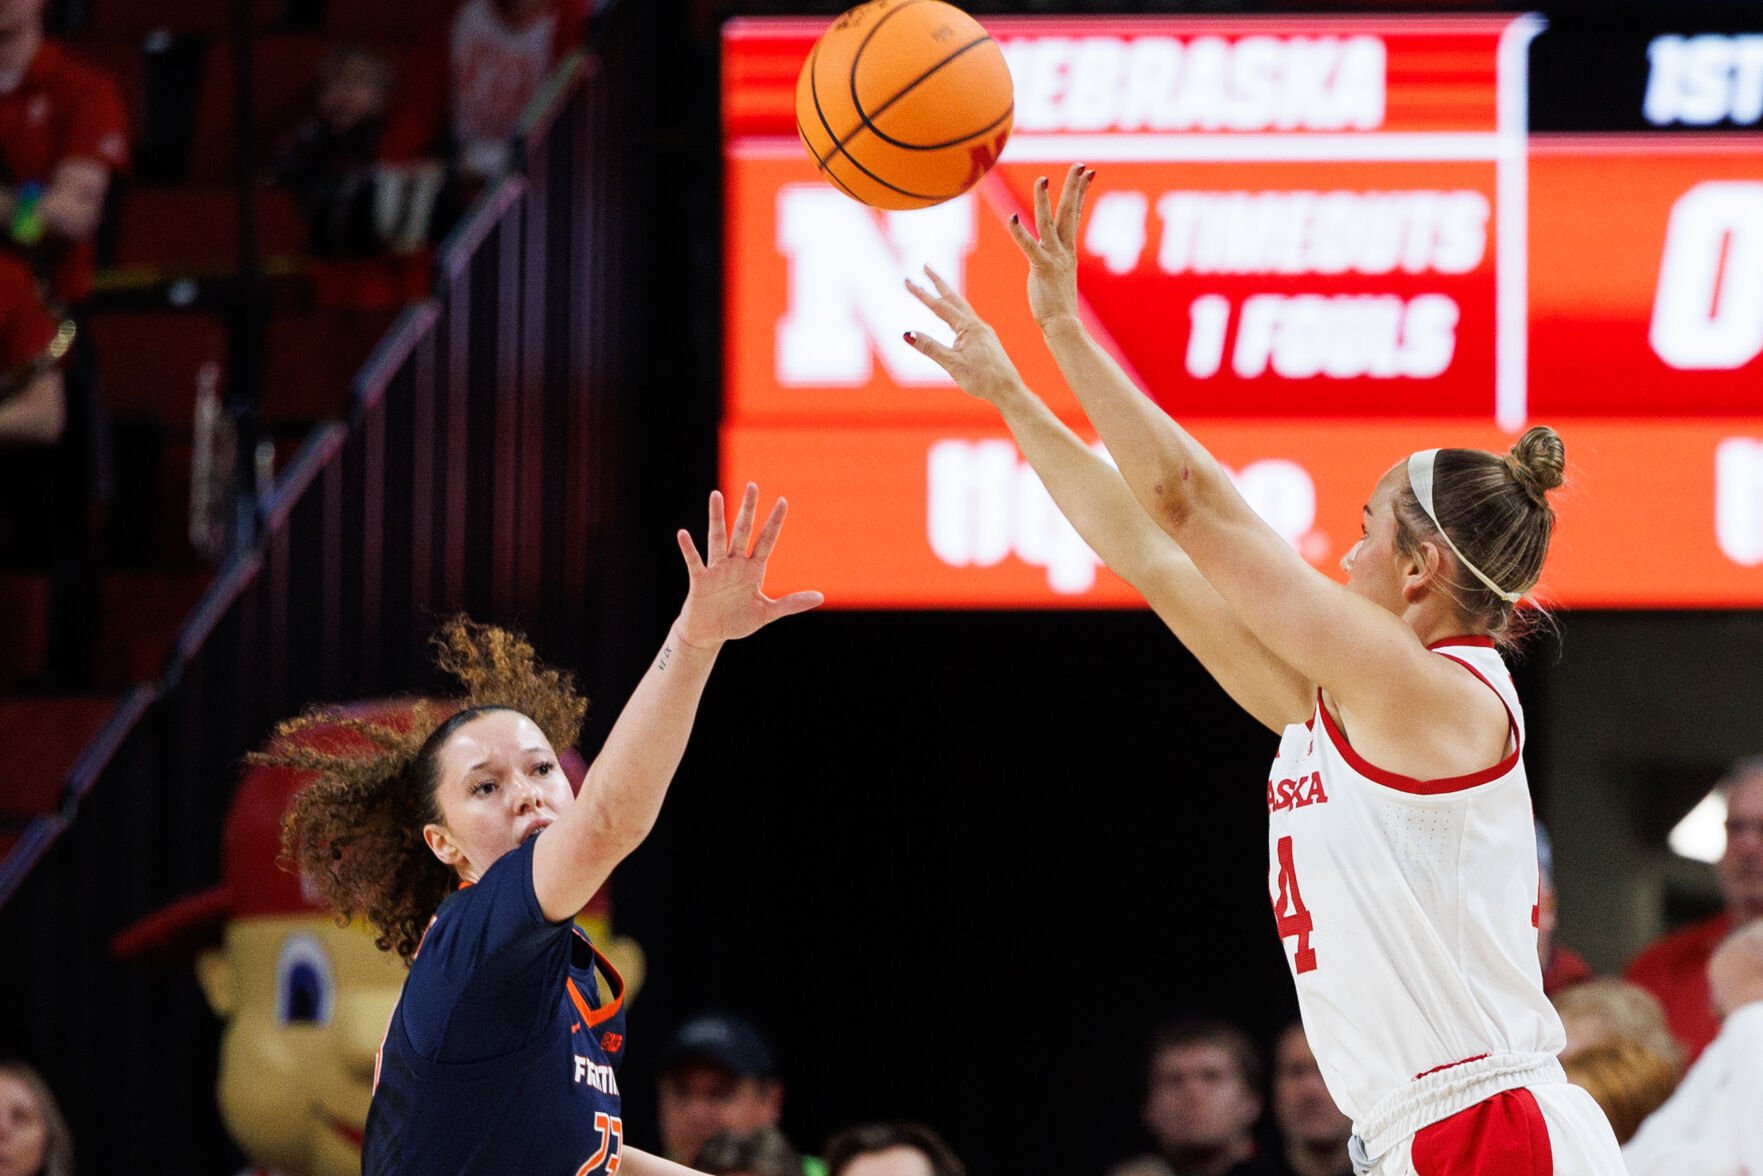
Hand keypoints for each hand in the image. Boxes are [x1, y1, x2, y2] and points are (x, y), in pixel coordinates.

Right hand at [675, 484, 822, 646]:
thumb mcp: (766, 613)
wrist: (708, 634)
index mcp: (753, 570)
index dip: (774, 522)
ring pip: (718, 539)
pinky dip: (688, 549)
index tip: (783, 500)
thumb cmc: (737, 622)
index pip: (766, 541)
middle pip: (743, 531)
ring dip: (717, 517)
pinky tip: (683, 534)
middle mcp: (735, 564)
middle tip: (752, 485)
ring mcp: (717, 570)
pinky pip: (694, 561)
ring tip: (716, 495)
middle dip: (749, 509)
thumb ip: (791, 604)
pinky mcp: (700, 581)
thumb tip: (820, 597)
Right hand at [903, 265, 1026, 404]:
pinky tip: (955, 318)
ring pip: (961, 308)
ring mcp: (983, 332)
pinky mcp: (986, 340)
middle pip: (953, 298)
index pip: (939, 307)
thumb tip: (908, 333)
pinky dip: (957, 311)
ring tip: (937, 286)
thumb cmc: (982, 379)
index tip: (907, 281)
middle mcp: (977, 325)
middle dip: (938, 282)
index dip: (922, 293)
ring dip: (948, 295)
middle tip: (925, 266)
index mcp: (968, 328)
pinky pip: (967, 319)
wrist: (1009, 389)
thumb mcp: (952, 364)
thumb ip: (930, 347)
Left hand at [1008, 162, 1094, 327]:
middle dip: (1074, 187)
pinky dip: (1019, 232)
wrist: (1062, 324)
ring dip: (1044, 200)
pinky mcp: (1041, 268)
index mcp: (1068, 250)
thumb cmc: (1057, 304)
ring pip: (1048, 223)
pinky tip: (1012, 218)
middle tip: (1080, 165)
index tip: (1088, 173)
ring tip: (1043, 179)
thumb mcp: (1059, 274)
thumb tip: (1057, 253)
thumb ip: (1057, 259)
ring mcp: (1054, 258)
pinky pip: (1029, 247)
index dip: (1081, 192)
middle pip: (1070, 212)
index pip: (1076, 215)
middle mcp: (1064, 250)